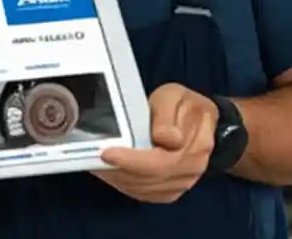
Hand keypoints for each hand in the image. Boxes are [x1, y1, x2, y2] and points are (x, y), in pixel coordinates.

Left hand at [92, 83, 218, 202]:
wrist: (198, 120)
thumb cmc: (182, 105)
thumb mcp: (174, 96)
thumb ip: (168, 116)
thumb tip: (166, 139)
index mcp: (197, 142)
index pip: (161, 160)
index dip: (132, 160)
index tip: (108, 153)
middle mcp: (192, 167)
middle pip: (151, 178)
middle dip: (120, 171)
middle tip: (93, 159)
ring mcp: (184, 181)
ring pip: (147, 189)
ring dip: (119, 180)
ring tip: (97, 165)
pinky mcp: (172, 189)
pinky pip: (147, 194)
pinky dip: (126, 186)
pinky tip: (111, 174)